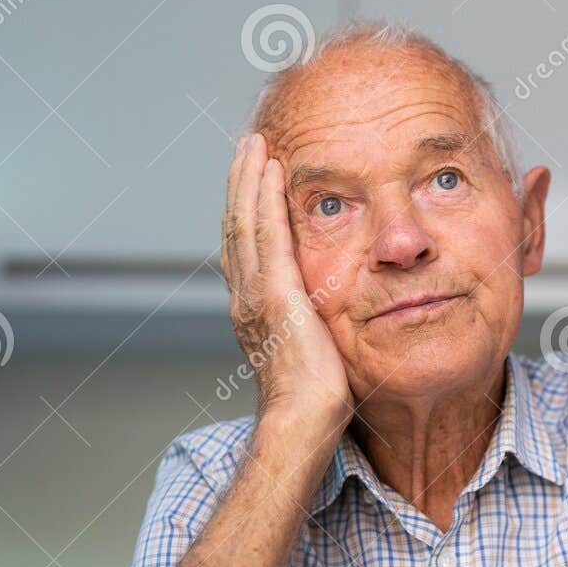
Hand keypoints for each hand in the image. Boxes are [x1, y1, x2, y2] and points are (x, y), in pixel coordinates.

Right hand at [221, 133, 350, 432]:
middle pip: (236, 225)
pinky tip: (270, 169)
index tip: (255, 178)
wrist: (303, 422)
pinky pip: (267, 233)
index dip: (247, 209)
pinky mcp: (275, 294)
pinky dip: (265, 197)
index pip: (246, 247)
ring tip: (254, 144)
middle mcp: (245, 297)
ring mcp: (255, 294)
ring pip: (245, 221)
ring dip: (248, 179)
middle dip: (241, 183)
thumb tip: (331, 318)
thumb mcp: (314, 351)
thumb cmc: (315, 402)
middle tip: (248, 146)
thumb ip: (314, 326)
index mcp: (253, 310)